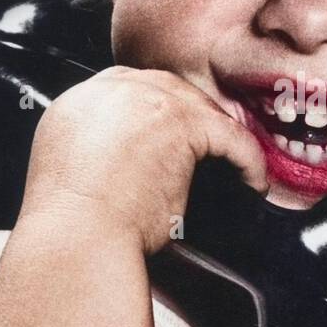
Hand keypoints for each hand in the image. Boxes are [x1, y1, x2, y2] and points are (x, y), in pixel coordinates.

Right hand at [17, 66, 267, 254]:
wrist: (76, 236)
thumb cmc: (74, 226)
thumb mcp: (77, 175)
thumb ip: (102, 153)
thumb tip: (138, 163)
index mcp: (79, 103)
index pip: (130, 91)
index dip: (159, 113)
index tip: (177, 138)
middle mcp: (110, 91)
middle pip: (168, 89)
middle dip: (195, 119)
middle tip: (216, 150)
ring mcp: (147, 99)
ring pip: (201, 108)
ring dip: (222, 138)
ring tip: (238, 167)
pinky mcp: (180, 122)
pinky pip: (229, 134)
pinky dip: (248, 159)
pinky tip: (252, 180)